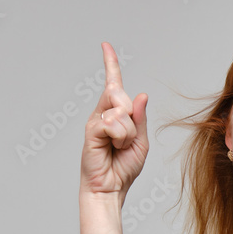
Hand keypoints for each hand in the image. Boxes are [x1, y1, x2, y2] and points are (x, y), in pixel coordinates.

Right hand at [80, 42, 148, 197]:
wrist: (111, 187)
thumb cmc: (124, 167)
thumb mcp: (140, 141)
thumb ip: (140, 119)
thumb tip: (141, 94)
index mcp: (115, 113)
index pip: (114, 84)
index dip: (110, 64)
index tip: (106, 46)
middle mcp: (103, 112)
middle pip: (121, 94)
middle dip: (131, 116)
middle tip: (126, 139)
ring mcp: (96, 120)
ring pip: (121, 111)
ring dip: (128, 133)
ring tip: (120, 147)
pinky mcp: (91, 129)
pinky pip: (114, 123)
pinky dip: (121, 137)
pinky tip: (113, 147)